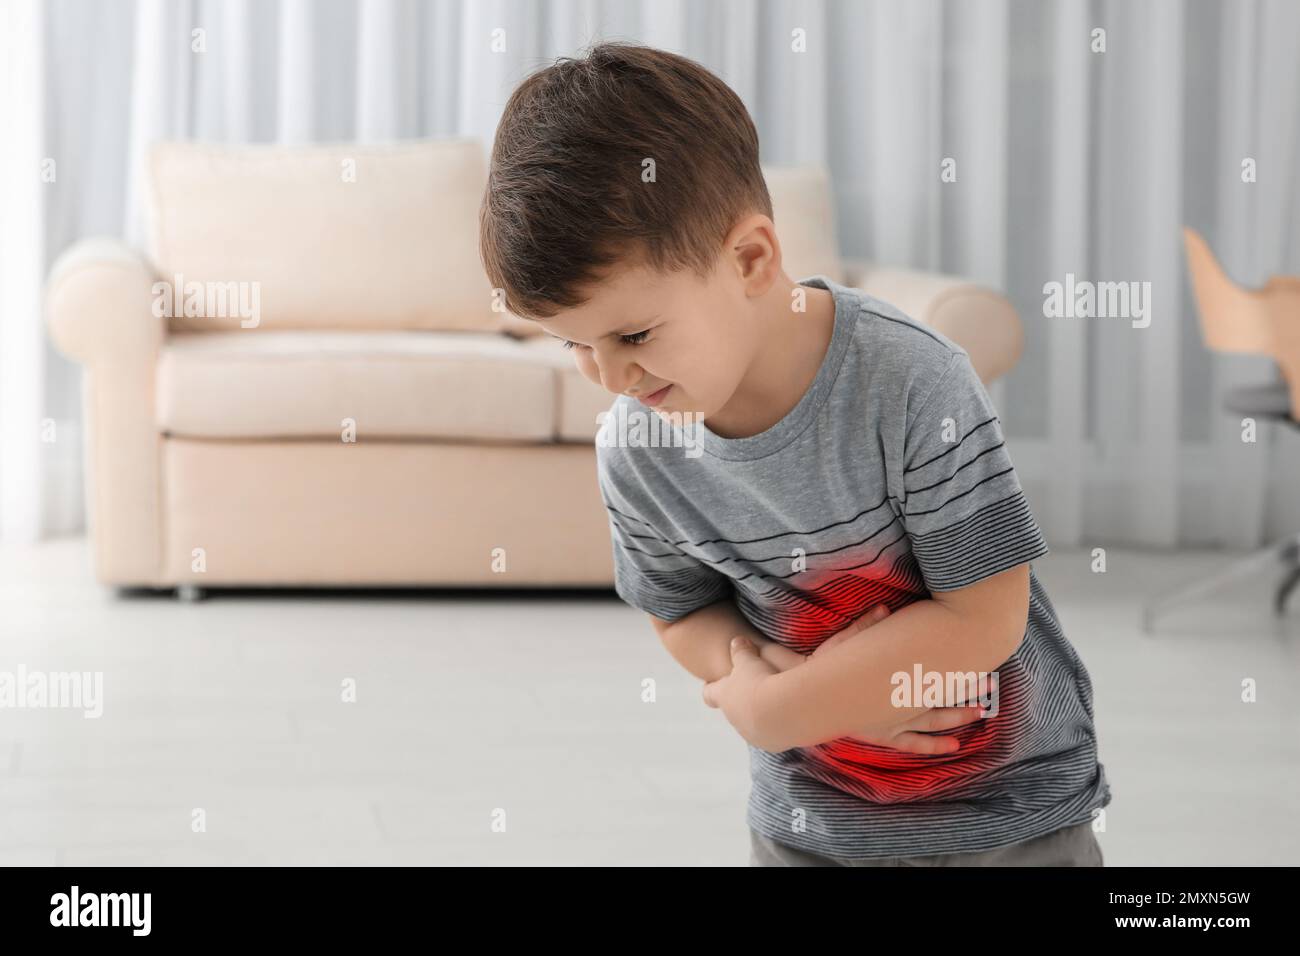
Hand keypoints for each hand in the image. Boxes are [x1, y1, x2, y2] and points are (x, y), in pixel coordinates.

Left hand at [700, 636, 778, 748]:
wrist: (783, 711)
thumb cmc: (760, 681)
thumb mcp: (748, 661)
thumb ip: (741, 652)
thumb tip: (736, 642)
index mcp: (724, 697)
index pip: (710, 694)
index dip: (710, 688)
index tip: (710, 684)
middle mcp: (735, 719)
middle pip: (733, 710)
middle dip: (742, 701)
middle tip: (753, 689)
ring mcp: (752, 734)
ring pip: (753, 724)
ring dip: (762, 715)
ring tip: (777, 703)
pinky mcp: (772, 744)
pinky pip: (773, 733)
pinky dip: (779, 725)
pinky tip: (790, 714)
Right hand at [761, 603, 987, 754]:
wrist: (802, 701)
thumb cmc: (821, 669)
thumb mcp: (841, 645)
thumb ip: (863, 627)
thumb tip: (884, 609)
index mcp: (890, 679)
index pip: (930, 673)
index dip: (956, 670)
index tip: (979, 661)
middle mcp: (895, 703)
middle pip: (938, 697)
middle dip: (965, 689)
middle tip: (989, 682)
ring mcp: (891, 722)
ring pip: (932, 721)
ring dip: (958, 716)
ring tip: (982, 711)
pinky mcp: (883, 734)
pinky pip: (914, 743)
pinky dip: (934, 745)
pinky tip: (954, 746)